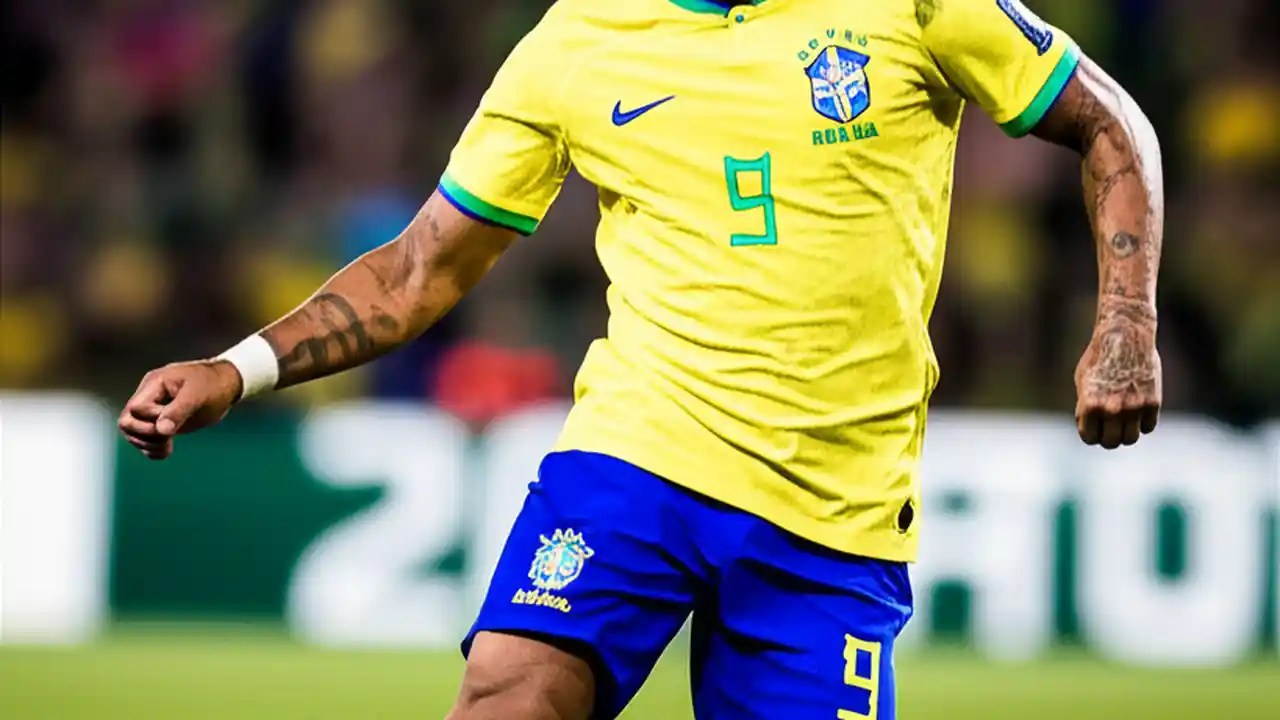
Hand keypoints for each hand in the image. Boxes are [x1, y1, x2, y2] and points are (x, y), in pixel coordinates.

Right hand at [117, 360, 243, 459]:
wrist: (227, 385)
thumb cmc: (213, 384)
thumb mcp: (198, 394)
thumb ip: (178, 410)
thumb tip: (161, 430)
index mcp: (154, 385)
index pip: (135, 408)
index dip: (151, 419)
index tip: (174, 419)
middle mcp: (149, 398)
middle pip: (127, 422)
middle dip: (145, 434)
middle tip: (168, 437)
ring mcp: (154, 411)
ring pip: (133, 433)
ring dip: (148, 444)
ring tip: (168, 446)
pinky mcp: (162, 424)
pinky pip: (144, 440)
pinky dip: (151, 449)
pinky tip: (166, 451)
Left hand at [1074, 302, 1161, 448]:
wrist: (1125, 335)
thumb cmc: (1099, 357)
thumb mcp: (1083, 381)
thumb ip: (1086, 406)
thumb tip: (1092, 428)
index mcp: (1089, 405)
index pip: (1089, 438)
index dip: (1091, 434)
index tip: (1094, 427)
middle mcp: (1111, 410)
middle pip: (1111, 442)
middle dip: (1108, 437)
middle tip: (1110, 427)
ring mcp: (1133, 407)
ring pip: (1131, 439)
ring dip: (1126, 433)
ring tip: (1124, 422)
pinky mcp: (1152, 402)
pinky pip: (1148, 427)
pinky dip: (1143, 423)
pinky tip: (1138, 411)